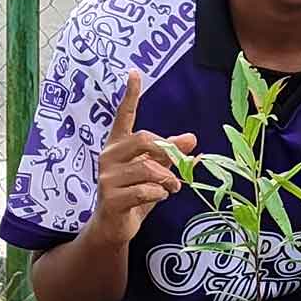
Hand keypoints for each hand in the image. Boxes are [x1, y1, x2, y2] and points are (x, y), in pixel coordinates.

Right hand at [92, 68, 196, 247]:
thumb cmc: (135, 195)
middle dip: (167, 152)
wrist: (114, 227)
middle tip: (180, 166)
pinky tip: (160, 197)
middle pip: (143, 139)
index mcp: (118, 146)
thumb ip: (171, 155)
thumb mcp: (156, 172)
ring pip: (147, 168)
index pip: (123, 116)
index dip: (130, 95)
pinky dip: (159, 194)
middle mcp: (109, 156)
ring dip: (168, 179)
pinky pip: (144, 190)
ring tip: (173, 187)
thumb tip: (193, 139)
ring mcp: (107, 177)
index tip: (134, 73)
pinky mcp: (111, 197)